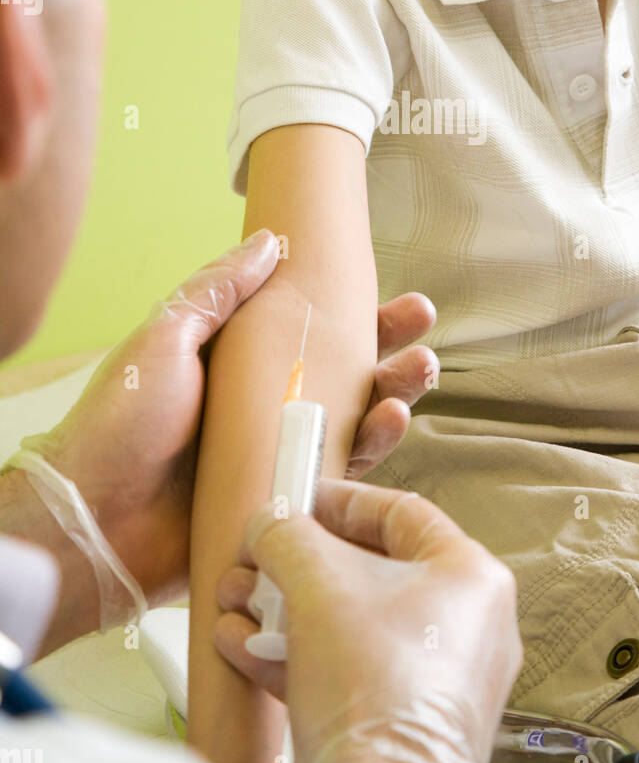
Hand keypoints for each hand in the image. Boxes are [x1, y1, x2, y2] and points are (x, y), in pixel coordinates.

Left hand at [13, 231, 439, 608]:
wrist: (93, 521)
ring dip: (393, 403)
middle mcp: (269, 409)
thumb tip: (271, 240)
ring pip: (356, 428)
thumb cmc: (121, 424)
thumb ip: (219, 290)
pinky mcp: (286, 505)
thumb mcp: (167, 338)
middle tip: (422, 346)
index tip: (404, 302)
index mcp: (242, 365)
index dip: (366, 319)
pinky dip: (370, 454)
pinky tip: (386, 430)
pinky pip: (342, 479)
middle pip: (352, 380)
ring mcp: (279, 459)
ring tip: (410, 386)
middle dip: (396, 360)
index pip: (318, 333)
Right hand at [214, 479, 522, 762]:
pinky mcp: (401, 722)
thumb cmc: (380, 695)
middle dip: (295, 566)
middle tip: (259, 559)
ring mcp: (435, 681)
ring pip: (349, 625)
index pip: (402, 512)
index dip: (340, 500)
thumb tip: (274, 524)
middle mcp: (464, 627)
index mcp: (471, 578)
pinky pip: (345, 673)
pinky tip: (246, 648)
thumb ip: (289, 536)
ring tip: (239, 605)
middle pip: (367, 571)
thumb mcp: (318, 582)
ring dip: (282, 611)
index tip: (299, 499)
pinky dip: (295, 657)